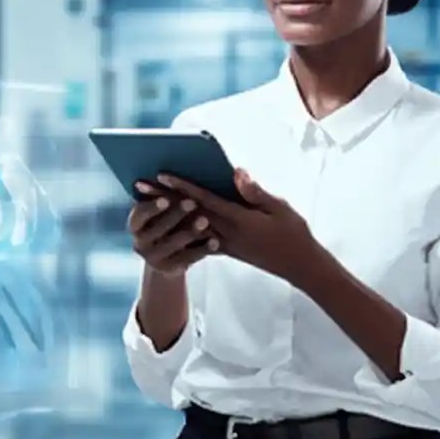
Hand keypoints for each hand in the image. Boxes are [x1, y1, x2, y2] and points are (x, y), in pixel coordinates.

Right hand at [126, 180, 219, 277]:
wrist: (168, 259)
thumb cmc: (168, 223)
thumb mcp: (162, 211)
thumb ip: (162, 194)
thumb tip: (161, 174)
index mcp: (135, 224)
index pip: (140, 214)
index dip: (152, 207)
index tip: (166, 198)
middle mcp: (139, 243)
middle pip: (158, 229)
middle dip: (175, 214)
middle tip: (192, 202)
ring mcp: (154, 258)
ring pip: (173, 244)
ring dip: (189, 231)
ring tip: (204, 220)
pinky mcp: (171, 269)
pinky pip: (188, 259)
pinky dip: (202, 249)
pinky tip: (215, 241)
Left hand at [158, 168, 323, 284]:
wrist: (299, 265)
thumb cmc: (293, 232)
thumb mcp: (280, 208)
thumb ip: (256, 192)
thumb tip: (236, 172)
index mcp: (239, 219)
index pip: (204, 199)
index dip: (182, 186)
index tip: (162, 174)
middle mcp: (227, 233)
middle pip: (189, 211)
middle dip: (163, 197)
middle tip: (140, 185)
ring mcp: (225, 243)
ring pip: (190, 225)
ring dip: (167, 212)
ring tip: (146, 201)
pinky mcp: (227, 250)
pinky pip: (200, 238)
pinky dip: (183, 228)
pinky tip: (169, 221)